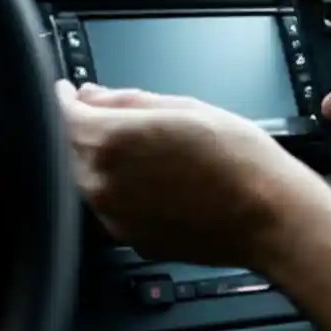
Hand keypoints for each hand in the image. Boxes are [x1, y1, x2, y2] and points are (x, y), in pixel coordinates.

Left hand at [56, 81, 330, 267]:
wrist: (269, 217)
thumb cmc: (240, 160)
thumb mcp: (186, 107)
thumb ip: (128, 100)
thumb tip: (92, 95)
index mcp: (111, 142)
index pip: (61, 114)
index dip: (63, 98)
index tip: (69, 91)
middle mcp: (102, 184)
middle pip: (70, 149)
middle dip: (84, 129)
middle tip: (114, 116)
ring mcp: (114, 217)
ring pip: (89, 179)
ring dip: (104, 161)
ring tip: (148, 150)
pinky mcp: (131, 239)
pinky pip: (111, 206)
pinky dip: (122, 189)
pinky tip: (159, 180)